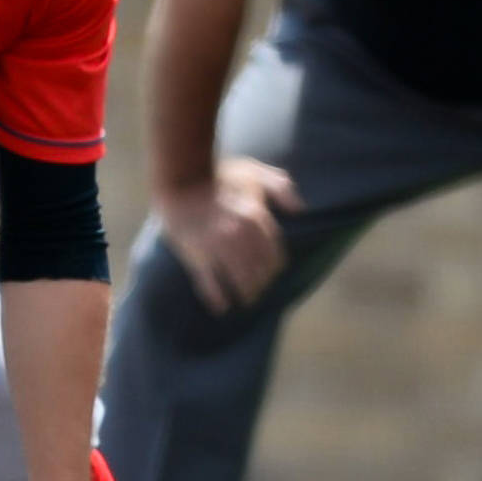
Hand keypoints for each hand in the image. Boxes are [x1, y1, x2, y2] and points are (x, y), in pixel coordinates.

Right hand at [156, 157, 299, 313]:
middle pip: (259, 271)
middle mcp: (239, 234)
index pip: (274, 254)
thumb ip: (282, 188)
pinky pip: (209, 284)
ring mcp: (217, 247)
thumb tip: (301, 210)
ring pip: (238, 280)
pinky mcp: (197, 255)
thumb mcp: (255, 172)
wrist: (180, 180)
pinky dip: (217, 298)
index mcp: (256, 217)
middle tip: (259, 290)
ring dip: (245, 294)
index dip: (275, 268)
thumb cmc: (220, 176)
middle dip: (262, 283)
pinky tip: (222, 308)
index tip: (273, 274)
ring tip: (246, 301)